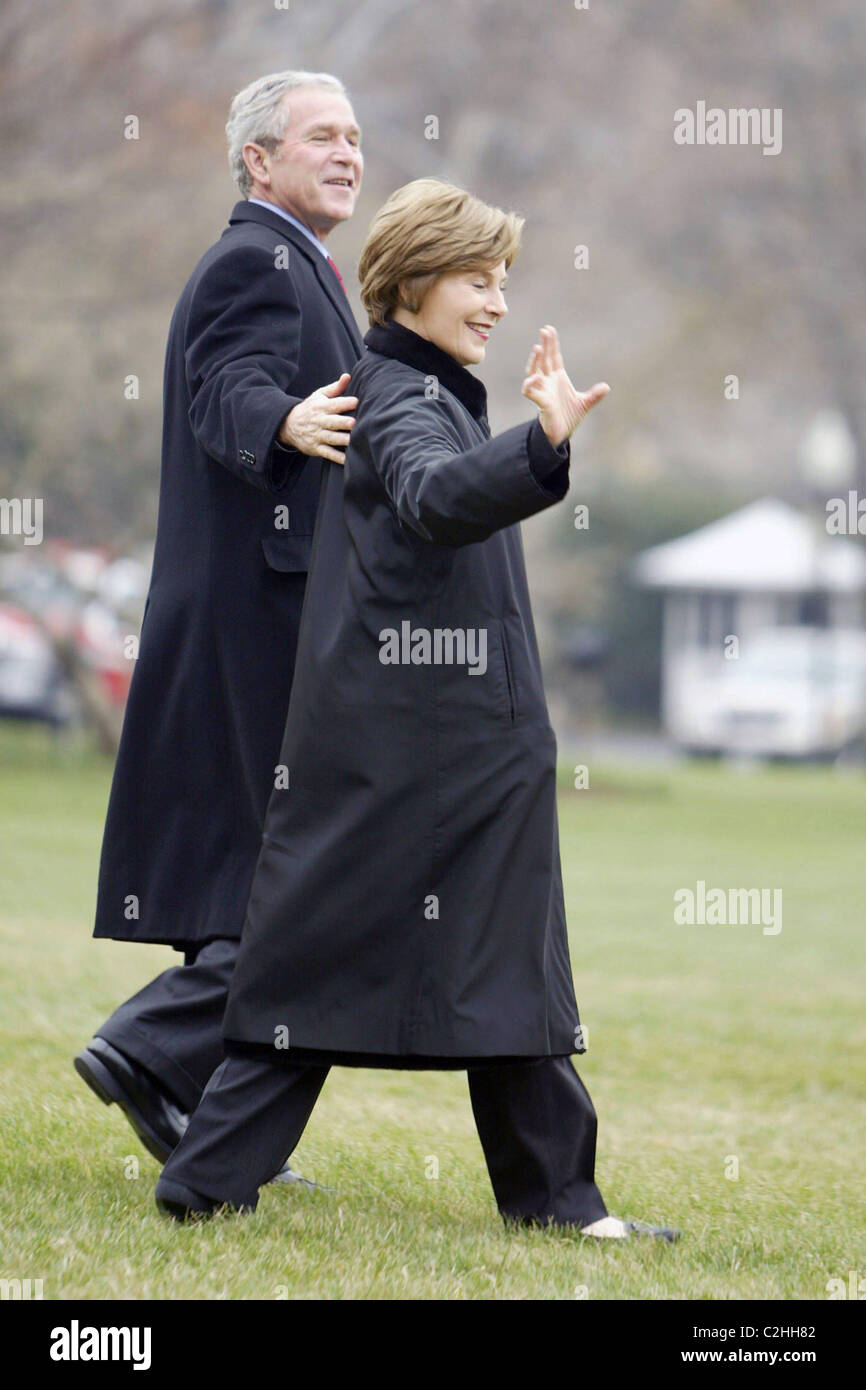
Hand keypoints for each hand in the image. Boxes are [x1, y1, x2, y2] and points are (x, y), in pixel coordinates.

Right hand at [279, 372, 357, 464]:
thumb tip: (348, 376)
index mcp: (322, 407)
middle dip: (345, 423)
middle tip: (356, 423)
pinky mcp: (316, 448)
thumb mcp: (319, 395)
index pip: (335, 404)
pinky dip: (337, 458)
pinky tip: (348, 460)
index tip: (357, 402)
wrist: (288, 425)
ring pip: (332, 438)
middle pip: (334, 422)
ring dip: (343, 440)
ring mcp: (317, 436)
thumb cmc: (311, 408)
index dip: (346, 403)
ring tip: (356, 441)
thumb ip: (335, 388)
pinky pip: (328, 453)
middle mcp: (320, 421)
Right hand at [521, 326, 609, 447]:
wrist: (561, 434)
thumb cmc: (569, 417)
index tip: (549, 330)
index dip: (551, 344)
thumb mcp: (585, 404)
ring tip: (537, 348)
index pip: (554, 357)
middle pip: (544, 359)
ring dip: (535, 360)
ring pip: (534, 371)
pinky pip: (529, 391)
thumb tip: (606, 387)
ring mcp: (542, 390)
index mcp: (558, 378)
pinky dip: (530, 384)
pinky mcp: (540, 401)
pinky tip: (534, 377)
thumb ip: (594, 395)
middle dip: (544, 346)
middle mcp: (548, 381)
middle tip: (544, 331)